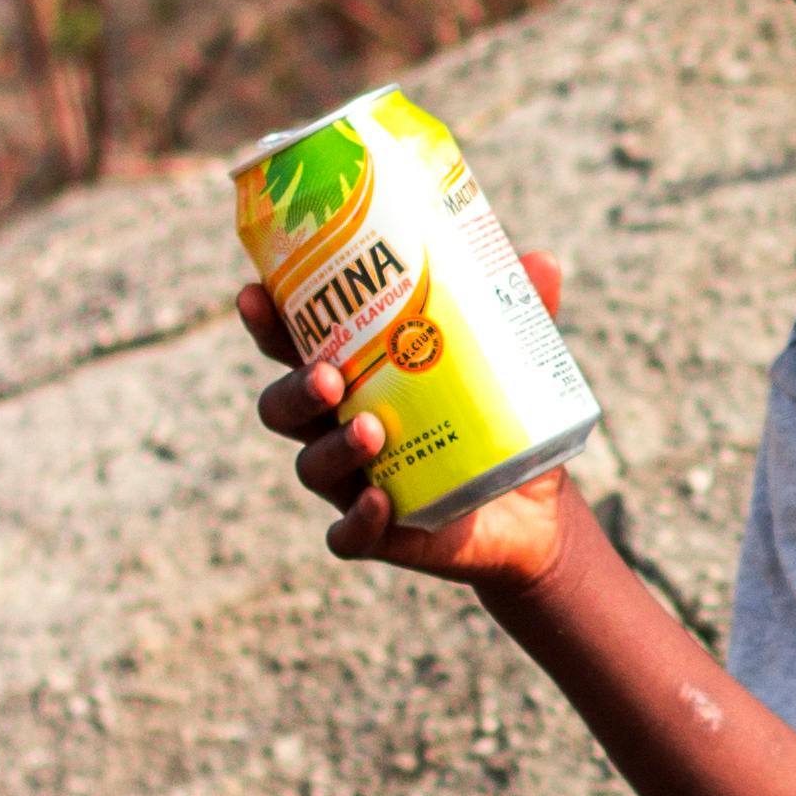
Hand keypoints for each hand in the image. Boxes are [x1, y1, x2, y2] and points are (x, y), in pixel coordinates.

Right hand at [235, 253, 574, 585]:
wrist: (534, 506)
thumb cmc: (501, 416)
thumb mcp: (512, 362)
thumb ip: (520, 312)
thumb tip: (542, 259)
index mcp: (355, 374)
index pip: (294, 344)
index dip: (266, 321)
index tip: (253, 294)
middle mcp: (339, 426)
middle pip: (284, 407)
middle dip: (294, 388)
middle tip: (327, 374)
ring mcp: (355, 482)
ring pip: (311, 467)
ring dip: (332, 448)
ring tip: (370, 431)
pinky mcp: (381, 533)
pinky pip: (348, 536)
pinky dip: (358, 522)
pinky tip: (379, 503)